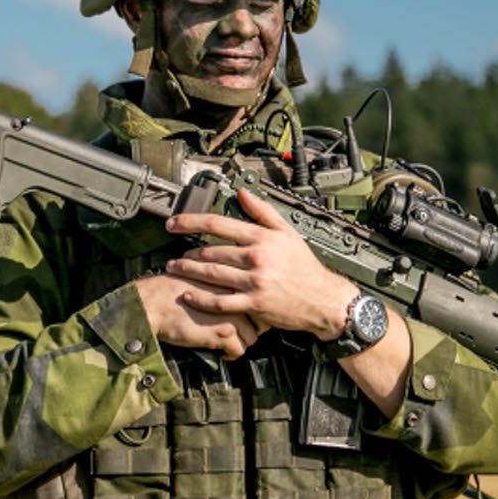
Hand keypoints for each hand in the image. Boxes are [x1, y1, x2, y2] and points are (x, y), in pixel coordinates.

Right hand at [133, 272, 262, 358]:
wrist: (151, 303)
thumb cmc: (166, 289)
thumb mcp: (195, 274)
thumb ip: (214, 280)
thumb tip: (223, 290)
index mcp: (229, 278)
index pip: (254, 296)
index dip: (251, 310)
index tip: (245, 317)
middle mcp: (236, 295)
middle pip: (260, 318)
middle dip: (252, 329)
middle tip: (239, 334)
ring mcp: (232, 314)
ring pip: (252, 336)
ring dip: (241, 343)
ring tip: (227, 344)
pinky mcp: (223, 332)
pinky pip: (239, 350)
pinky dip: (230, 354)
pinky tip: (219, 352)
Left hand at [162, 188, 360, 338]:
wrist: (324, 299)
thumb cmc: (305, 267)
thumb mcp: (288, 233)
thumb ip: (262, 212)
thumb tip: (242, 194)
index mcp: (263, 238)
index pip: (218, 224)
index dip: (190, 222)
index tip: (174, 223)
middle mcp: (257, 258)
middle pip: (210, 251)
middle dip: (187, 253)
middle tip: (175, 254)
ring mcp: (254, 282)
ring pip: (211, 275)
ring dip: (188, 271)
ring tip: (174, 269)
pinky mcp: (254, 304)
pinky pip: (220, 302)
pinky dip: (201, 299)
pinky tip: (188, 295)